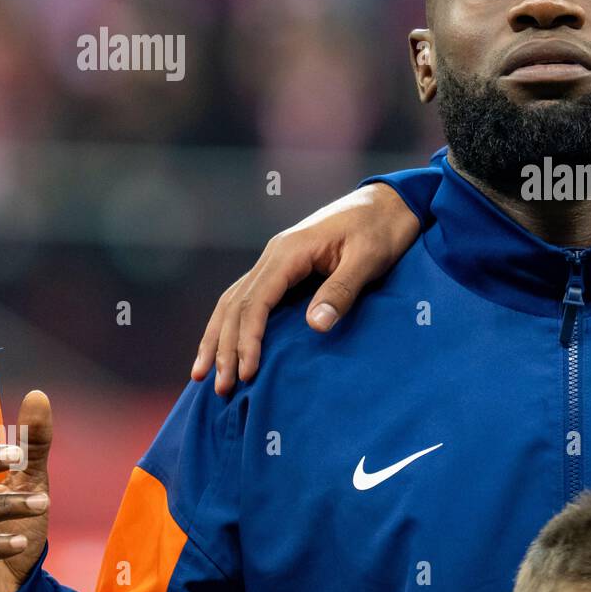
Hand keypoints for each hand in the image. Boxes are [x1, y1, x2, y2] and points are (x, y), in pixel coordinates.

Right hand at [191, 182, 419, 394]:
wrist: (388, 202)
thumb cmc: (381, 229)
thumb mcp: (368, 259)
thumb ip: (341, 290)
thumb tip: (315, 326)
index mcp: (290, 252)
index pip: (256, 302)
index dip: (248, 340)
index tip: (248, 373)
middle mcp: (274, 254)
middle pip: (236, 305)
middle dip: (224, 348)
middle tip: (220, 388)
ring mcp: (276, 259)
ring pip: (233, 301)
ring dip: (217, 338)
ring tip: (202, 375)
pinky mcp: (285, 266)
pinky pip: (248, 297)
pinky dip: (231, 323)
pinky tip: (224, 344)